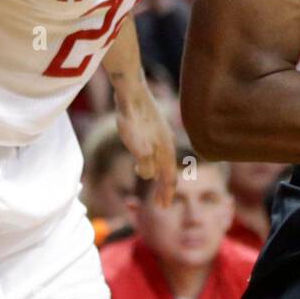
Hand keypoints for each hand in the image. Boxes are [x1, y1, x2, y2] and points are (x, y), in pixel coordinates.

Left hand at [115, 82, 176, 206]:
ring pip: (163, 161)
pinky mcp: (152, 129)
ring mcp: (160, 135)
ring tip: (152, 184)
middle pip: (168, 170)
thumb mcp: (136, 143)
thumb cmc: (132, 117)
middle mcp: (166, 143)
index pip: (169, 177)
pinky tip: (141, 161)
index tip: (163, 208)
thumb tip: (148, 176)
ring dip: (158, 175)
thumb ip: (144, 161)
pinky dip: (153, 163)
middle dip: (164, 188)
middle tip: (160, 204)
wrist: (131, 90)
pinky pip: (157, 152)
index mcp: (165, 148)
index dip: (166, 193)